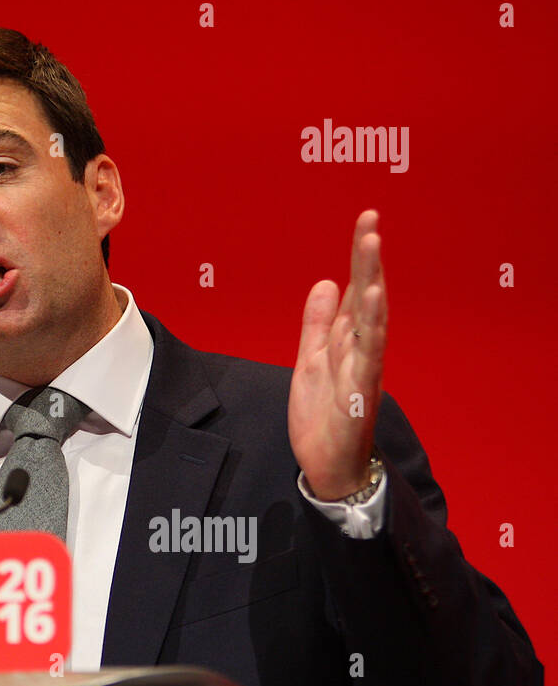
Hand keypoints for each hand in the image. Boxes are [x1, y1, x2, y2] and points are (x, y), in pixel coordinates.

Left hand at [288, 209, 387, 500]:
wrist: (327, 465)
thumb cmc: (324, 414)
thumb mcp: (310, 360)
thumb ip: (318, 323)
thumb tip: (327, 282)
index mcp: (348, 340)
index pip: (357, 290)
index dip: (360, 256)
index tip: (366, 220)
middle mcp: (361, 349)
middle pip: (367, 297)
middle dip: (368, 258)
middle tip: (369, 220)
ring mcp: (364, 369)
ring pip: (372, 319)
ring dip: (373, 281)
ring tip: (371, 246)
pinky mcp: (360, 392)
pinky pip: (369, 355)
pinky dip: (373, 328)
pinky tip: (375, 301)